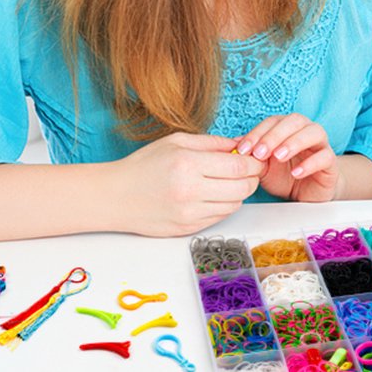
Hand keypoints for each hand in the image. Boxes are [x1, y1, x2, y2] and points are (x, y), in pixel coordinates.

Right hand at [110, 132, 263, 236]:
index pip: (239, 166)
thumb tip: (242, 145)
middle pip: (242, 188)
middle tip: (247, 171)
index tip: (256, 160)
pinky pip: (219, 217)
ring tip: (228, 183)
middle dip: (251, 178)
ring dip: (238, 193)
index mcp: (188, 164)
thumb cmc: (144, 165)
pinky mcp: (187, 229)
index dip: (254, 163)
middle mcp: (190, 191)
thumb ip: (212, 143)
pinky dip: (223, 206)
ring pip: (234, 205)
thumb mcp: (176, 142)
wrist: (115, 197)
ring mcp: (189, 213)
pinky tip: (213, 195)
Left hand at [236, 114, 340, 202]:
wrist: (306, 194)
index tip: (243, 149)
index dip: (258, 133)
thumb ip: (252, 155)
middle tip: (260, 153)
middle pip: (295, 121)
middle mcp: (306, 131)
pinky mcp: (331, 163)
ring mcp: (321, 145)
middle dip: (275, 135)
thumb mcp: (263, 167)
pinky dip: (310, 163)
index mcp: (288, 128)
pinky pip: (325, 157)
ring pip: (314, 132)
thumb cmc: (284, 176)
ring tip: (279, 157)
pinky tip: (297, 173)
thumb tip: (230, 147)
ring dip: (294, 142)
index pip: (273, 121)